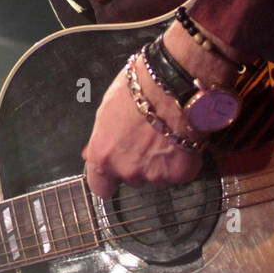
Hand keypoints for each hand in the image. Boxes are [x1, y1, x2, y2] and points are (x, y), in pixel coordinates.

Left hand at [81, 19, 240, 198]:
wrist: (172, 85)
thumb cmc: (138, 89)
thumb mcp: (106, 111)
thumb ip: (101, 139)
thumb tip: (92, 153)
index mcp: (103, 155)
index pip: (100, 187)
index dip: (107, 179)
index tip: (113, 172)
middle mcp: (127, 170)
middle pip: (131, 178)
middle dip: (137, 163)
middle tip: (145, 139)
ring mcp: (155, 175)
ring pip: (156, 175)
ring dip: (159, 161)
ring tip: (165, 133)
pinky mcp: (181, 173)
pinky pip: (179, 171)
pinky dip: (181, 158)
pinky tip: (181, 136)